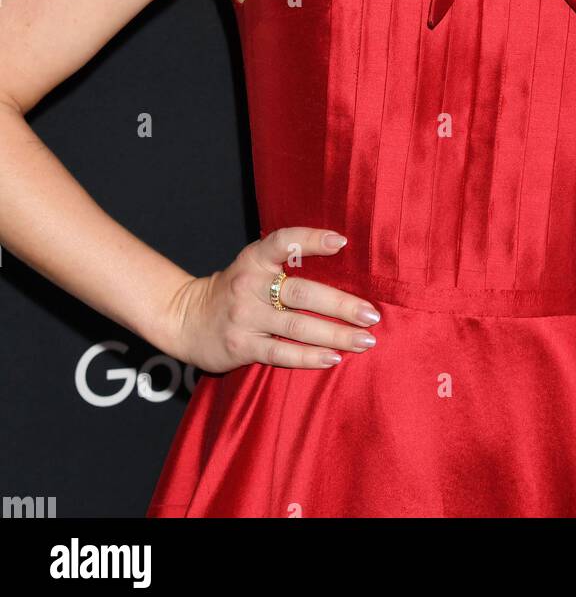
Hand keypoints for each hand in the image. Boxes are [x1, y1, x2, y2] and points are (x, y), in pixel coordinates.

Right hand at [161, 228, 380, 372]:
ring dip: (335, 334)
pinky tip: (333, 358)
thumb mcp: (253, 265)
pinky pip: (281, 353)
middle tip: (371, 314)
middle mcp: (249, 284)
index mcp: (255, 258)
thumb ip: (286, 262)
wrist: (183, 318)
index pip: (284, 241)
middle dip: (341, 304)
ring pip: (297, 325)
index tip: (342, 241)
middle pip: (302, 292)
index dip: (312, 239)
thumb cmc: (235, 289)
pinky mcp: (241, 346)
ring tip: (364, 340)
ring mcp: (244, 316)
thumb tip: (341, 265)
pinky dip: (310, 356)